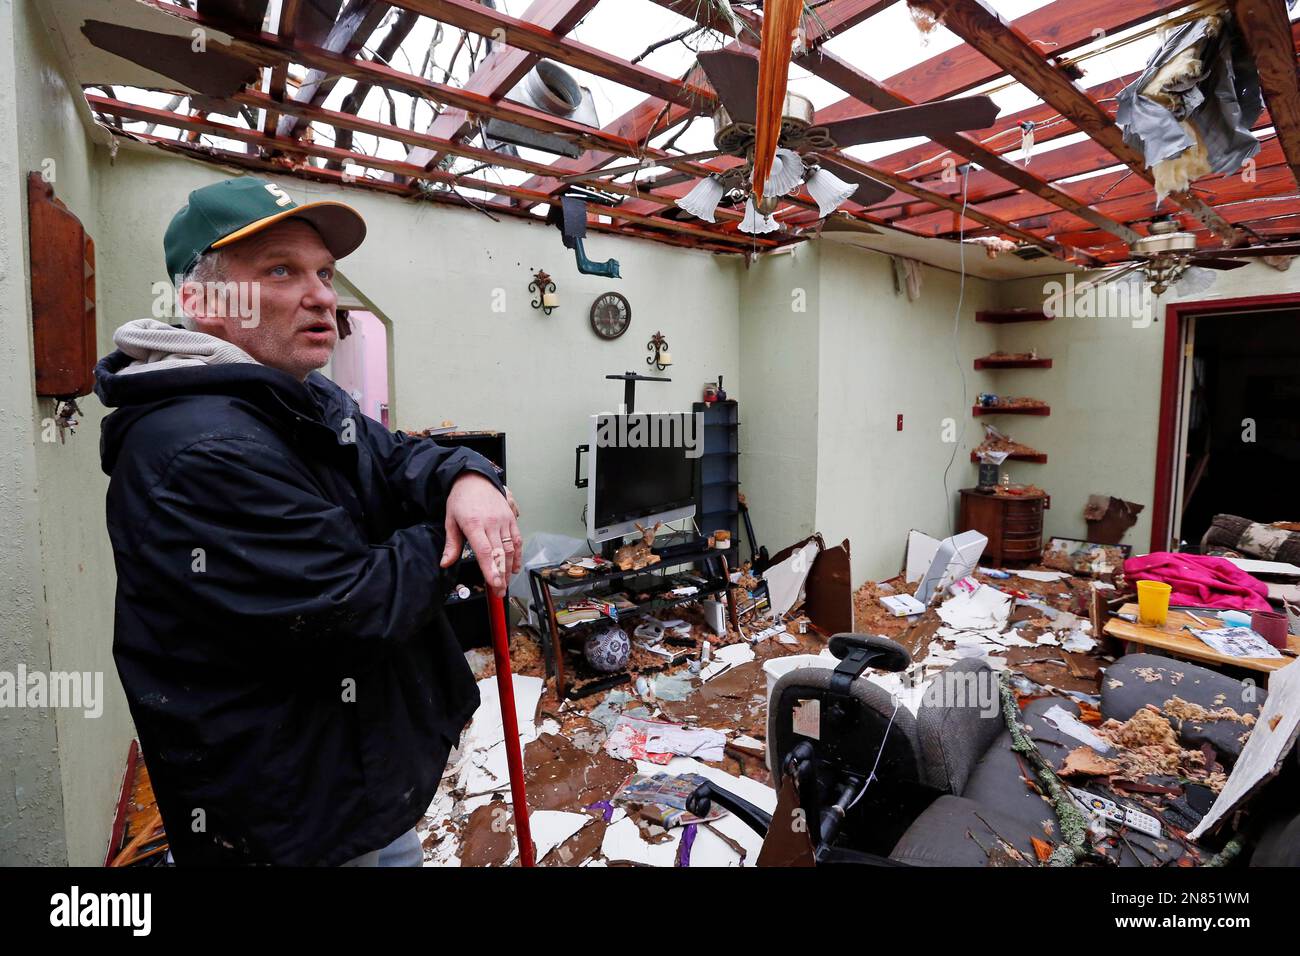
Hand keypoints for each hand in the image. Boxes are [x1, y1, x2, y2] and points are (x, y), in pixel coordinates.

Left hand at [441, 472, 521, 595]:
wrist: (475, 478)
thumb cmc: (461, 500)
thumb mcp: (450, 520)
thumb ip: (451, 544)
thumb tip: (445, 563)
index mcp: (474, 524)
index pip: (485, 551)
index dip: (491, 569)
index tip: (495, 584)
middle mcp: (491, 523)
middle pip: (499, 554)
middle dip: (501, 576)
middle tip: (499, 592)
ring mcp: (503, 520)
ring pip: (510, 549)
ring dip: (509, 569)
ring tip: (506, 583)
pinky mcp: (511, 518)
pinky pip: (517, 539)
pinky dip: (517, 555)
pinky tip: (514, 567)